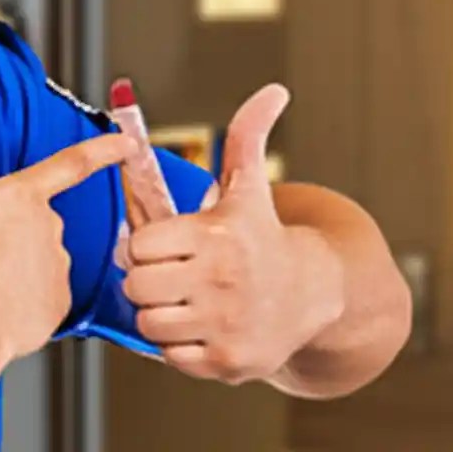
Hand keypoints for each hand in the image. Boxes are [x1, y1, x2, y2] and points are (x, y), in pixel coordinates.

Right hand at [0, 98, 135, 365]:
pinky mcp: (58, 304)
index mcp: (20, 197)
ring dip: (18, 267)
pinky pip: (43, 296)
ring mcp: (57, 267)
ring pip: (41, 260)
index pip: (70, 164)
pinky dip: (24, 300)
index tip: (127, 142)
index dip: (101, 150)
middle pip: (37, 222)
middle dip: (13, 233)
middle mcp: (48, 228)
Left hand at [122, 85, 342, 384]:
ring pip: (149, 322)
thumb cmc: (264, 235)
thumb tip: (273, 90)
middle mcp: (221, 281)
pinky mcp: (228, 362)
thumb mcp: (250, 187)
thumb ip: (245, 136)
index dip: (143, 246)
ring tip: (179, 300)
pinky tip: (199, 326)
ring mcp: (225, 324)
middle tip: (163, 274)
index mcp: (216, 235)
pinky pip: (169, 356)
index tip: (161, 245)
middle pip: (137, 285)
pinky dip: (177, 345)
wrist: (315, 296)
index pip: (140, 244)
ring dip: (157, 312)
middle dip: (144, 279)